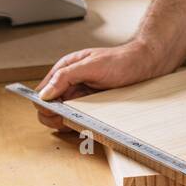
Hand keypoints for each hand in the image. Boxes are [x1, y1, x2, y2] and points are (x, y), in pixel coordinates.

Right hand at [33, 41, 159, 130]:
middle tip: (70, 120)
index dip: (45, 105)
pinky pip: (77, 119)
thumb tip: (45, 94)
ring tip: (82, 120)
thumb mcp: (92, 65)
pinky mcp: (90, 105)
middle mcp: (69, 83)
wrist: (144, 64)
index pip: (41, 93)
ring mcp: (79, 95)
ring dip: (68, 122)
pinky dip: (79, 124)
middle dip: (56, 117)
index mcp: (64, 70)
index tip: (56, 112)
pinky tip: (88, 123)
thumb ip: (66, 77)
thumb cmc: (121, 60)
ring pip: (62, 116)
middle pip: (49, 108)